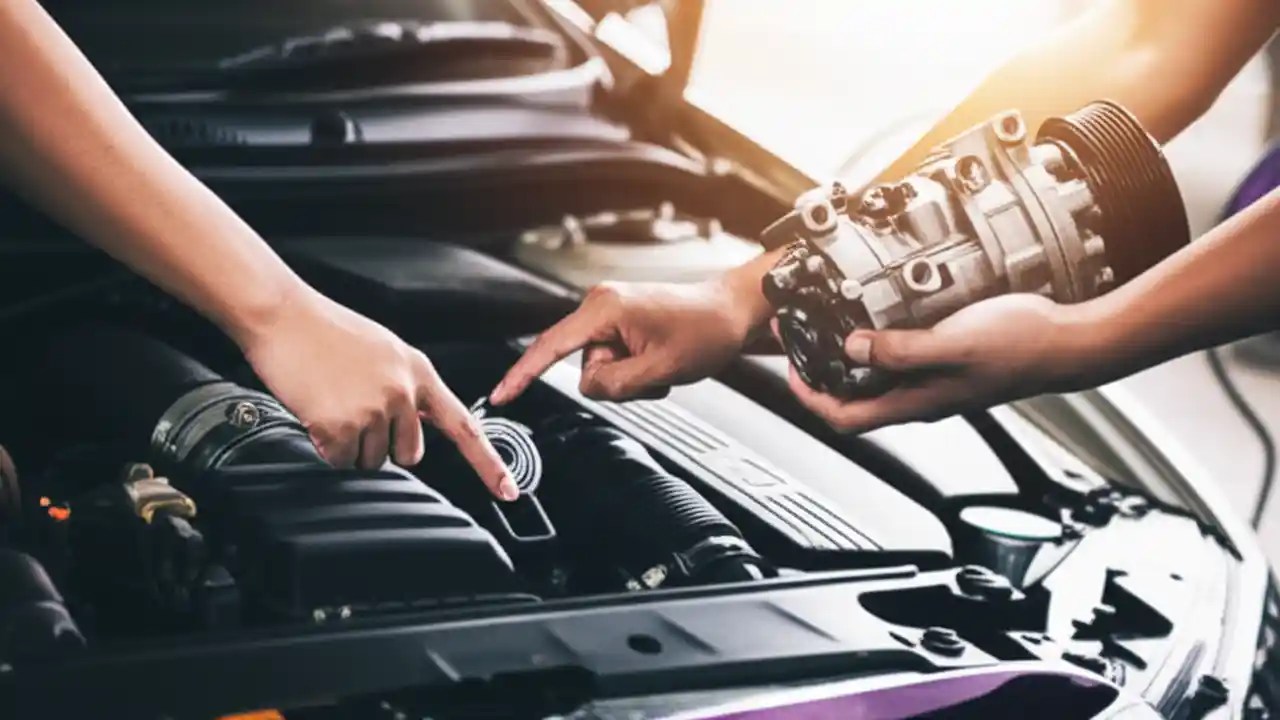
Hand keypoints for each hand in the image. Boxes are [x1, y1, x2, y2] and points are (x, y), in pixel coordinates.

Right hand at [240, 288, 518, 499]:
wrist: (283, 315)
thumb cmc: (326, 331)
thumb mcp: (384, 351)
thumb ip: (407, 386)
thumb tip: (417, 419)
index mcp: (419, 371)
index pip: (463, 425)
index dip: (487, 462)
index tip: (508, 490)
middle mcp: (404, 391)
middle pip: (410, 454)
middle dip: (383, 445)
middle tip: (354, 412)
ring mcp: (375, 409)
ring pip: (372, 460)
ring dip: (351, 446)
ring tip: (333, 404)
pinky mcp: (343, 424)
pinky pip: (342, 461)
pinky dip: (327, 447)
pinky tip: (318, 415)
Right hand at [491, 278, 765, 404]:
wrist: (732, 312)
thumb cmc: (706, 331)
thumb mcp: (662, 369)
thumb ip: (616, 384)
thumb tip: (589, 386)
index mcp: (605, 309)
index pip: (551, 347)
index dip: (523, 374)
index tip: (501, 395)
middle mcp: (601, 305)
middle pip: (586, 369)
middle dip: (619, 382)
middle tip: (657, 371)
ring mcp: (610, 314)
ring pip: (601, 371)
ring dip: (632, 380)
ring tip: (663, 362)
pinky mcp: (619, 324)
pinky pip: (614, 363)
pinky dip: (636, 372)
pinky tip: (660, 360)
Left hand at [785, 295, 1097, 432]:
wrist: (1067, 342)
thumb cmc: (1020, 347)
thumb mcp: (952, 343)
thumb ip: (901, 349)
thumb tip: (851, 349)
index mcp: (915, 402)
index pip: (845, 418)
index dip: (809, 399)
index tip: (790, 369)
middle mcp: (919, 397)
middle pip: (852, 401)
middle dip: (820, 374)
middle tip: (801, 341)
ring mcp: (933, 381)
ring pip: (874, 381)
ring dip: (845, 357)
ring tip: (828, 325)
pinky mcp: (946, 361)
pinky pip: (898, 359)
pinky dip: (876, 342)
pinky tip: (878, 314)